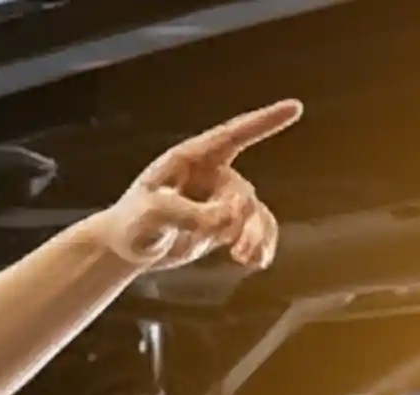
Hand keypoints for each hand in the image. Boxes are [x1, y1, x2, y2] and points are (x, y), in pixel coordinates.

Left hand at [90, 99, 302, 271]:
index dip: (263, 122)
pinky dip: (260, 244)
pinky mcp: (223, 223)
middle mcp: (210, 174)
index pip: (231, 136)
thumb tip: (226, 221)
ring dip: (255, 235)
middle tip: (225, 240)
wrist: (125, 247)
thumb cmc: (132, 222)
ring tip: (244, 257)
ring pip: (253, 213)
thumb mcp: (151, 215)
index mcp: (189, 159)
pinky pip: (254, 230)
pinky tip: (258, 262)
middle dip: (237, 217)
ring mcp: (219, 199)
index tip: (294, 107)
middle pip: (240, 192)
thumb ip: (187, 214)